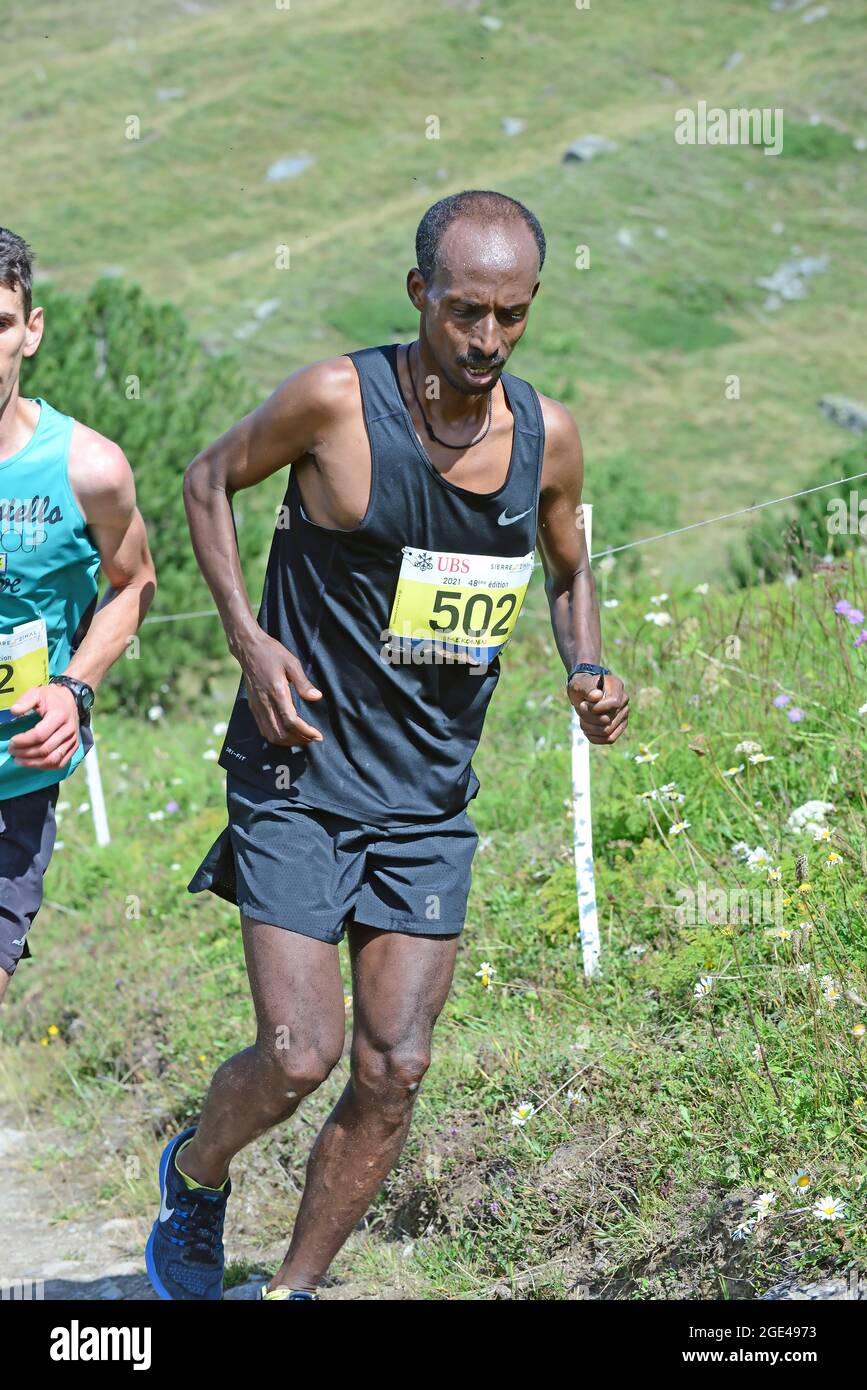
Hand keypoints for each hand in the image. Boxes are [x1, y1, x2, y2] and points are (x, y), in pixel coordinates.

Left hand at [8, 684, 80, 769]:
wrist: (71, 699)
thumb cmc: (51, 697)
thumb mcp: (36, 692)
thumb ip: (25, 701)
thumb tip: (14, 711)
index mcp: (59, 716)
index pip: (40, 735)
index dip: (23, 741)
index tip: (12, 741)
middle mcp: (68, 730)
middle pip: (45, 749)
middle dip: (25, 753)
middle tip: (12, 751)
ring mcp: (73, 740)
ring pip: (53, 759)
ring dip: (33, 763)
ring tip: (19, 760)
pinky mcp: (74, 747)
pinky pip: (60, 763)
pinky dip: (45, 766)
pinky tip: (33, 763)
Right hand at [240, 632, 323, 746]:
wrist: (248, 649)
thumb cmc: (272, 653)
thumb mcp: (292, 663)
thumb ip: (303, 683)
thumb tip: (317, 697)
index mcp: (276, 692)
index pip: (291, 721)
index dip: (305, 732)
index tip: (318, 735)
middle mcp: (264, 703)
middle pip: (281, 734)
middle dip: (298, 740)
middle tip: (313, 738)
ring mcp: (257, 706)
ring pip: (271, 735)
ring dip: (288, 741)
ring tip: (302, 738)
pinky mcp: (253, 707)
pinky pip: (264, 729)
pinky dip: (277, 737)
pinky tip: (287, 733)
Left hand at [567, 671, 628, 745]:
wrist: (584, 694)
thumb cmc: (582, 687)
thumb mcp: (579, 685)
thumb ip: (587, 689)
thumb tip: (596, 696)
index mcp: (616, 686)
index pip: (614, 703)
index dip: (597, 708)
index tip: (583, 704)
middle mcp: (624, 701)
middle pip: (607, 720)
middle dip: (588, 718)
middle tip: (580, 709)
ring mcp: (624, 715)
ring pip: (607, 732)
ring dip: (589, 728)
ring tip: (582, 719)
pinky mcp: (620, 727)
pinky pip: (609, 739)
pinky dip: (594, 737)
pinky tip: (587, 730)